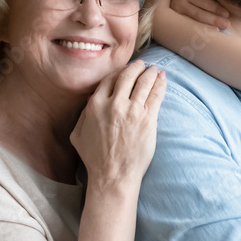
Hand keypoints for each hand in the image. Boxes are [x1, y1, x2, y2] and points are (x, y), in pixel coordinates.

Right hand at [71, 60, 166, 191]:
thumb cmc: (94, 158)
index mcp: (95, 105)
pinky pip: (156, 94)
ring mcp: (132, 111)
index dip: (119, 72)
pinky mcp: (148, 119)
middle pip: (128, 76)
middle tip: (142, 65)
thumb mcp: (78, 134)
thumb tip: (91, 102)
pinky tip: (162, 77)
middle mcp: (114, 104)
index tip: (125, 70)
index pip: (109, 79)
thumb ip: (84, 114)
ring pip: (144, 82)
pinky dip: (160, 83)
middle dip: (136, 67)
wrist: (113, 175)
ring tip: (154, 69)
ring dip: (150, 72)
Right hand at [171, 0, 229, 30]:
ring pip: (192, 23)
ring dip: (207, 29)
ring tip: (219, 32)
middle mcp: (178, 2)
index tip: (227, 14)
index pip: (203, 1)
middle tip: (227, 25)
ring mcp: (174, 14)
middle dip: (214, 20)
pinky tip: (206, 37)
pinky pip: (187, 29)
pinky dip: (197, 33)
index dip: (216, 8)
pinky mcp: (173, 23)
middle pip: (198, 14)